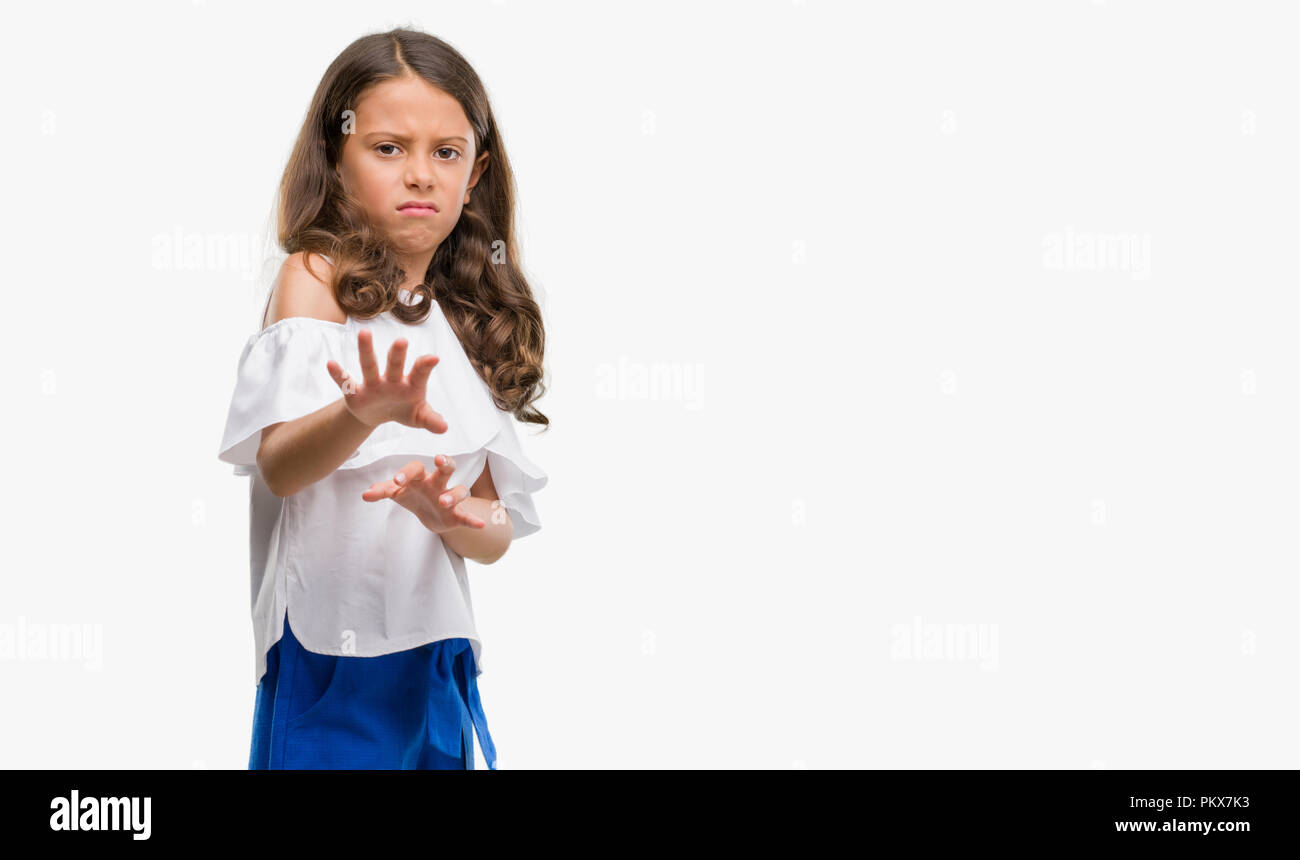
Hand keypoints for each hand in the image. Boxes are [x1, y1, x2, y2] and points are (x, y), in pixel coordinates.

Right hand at [326, 328, 448, 432]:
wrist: (379, 414)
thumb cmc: (405, 409)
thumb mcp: (419, 417)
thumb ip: (431, 420)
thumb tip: (444, 428)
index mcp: (411, 383)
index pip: (419, 373)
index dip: (425, 366)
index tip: (434, 357)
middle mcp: (392, 380)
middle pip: (394, 365)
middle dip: (397, 354)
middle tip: (402, 341)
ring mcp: (372, 384)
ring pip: (369, 365)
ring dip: (366, 350)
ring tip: (364, 333)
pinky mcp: (354, 393)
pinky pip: (345, 382)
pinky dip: (337, 374)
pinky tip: (330, 364)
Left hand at [360, 454, 485, 532]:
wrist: (428, 515)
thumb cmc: (412, 496)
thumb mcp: (397, 493)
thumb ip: (383, 491)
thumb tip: (365, 494)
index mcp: (421, 477)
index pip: (416, 467)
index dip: (407, 472)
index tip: (397, 481)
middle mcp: (438, 484)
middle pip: (446, 468)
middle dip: (445, 462)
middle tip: (439, 459)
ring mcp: (450, 498)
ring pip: (460, 490)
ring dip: (454, 494)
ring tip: (444, 501)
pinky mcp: (457, 514)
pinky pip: (467, 515)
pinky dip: (474, 519)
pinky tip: (481, 524)